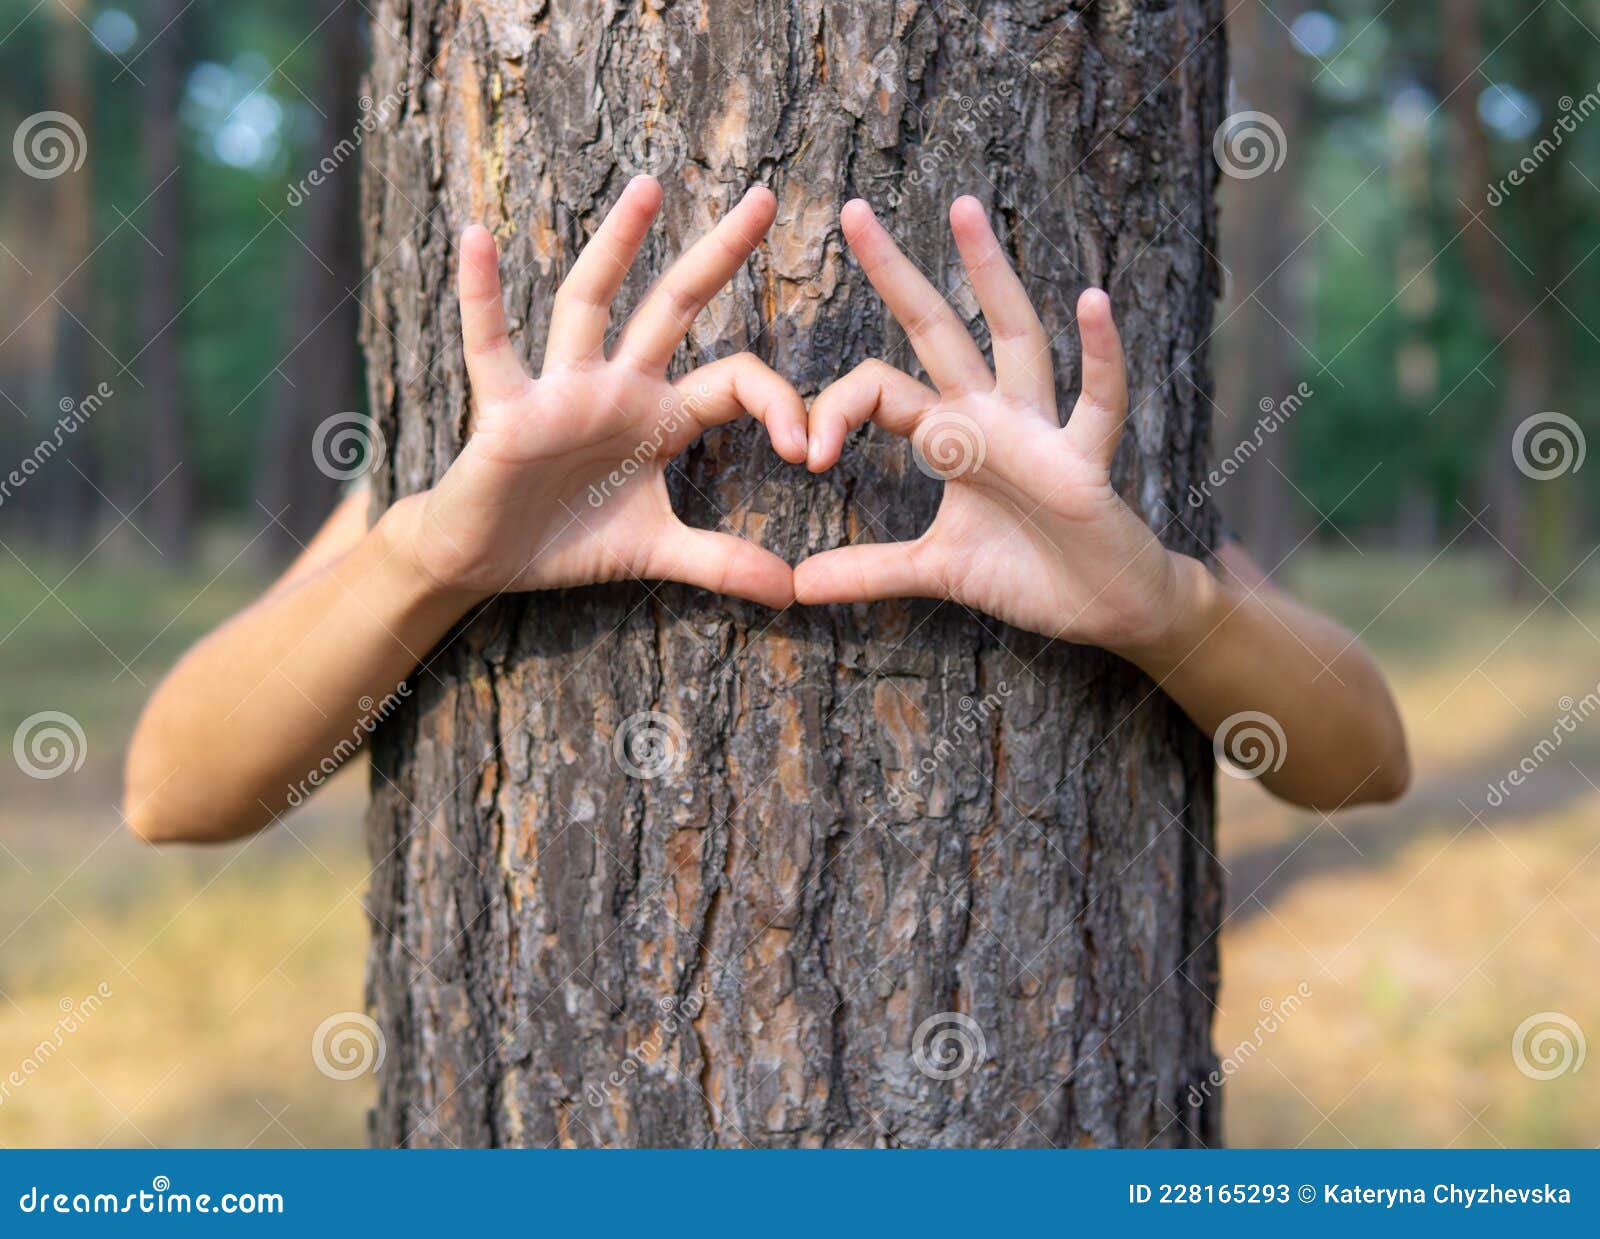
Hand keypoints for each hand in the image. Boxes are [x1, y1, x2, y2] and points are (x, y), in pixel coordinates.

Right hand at [388, 176, 805, 609]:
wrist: (486, 562)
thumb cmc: (568, 540)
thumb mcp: (655, 552)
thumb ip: (720, 561)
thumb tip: (790, 592)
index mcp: (660, 415)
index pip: (736, 380)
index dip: (780, 406)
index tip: (809, 453)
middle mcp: (616, 385)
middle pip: (675, 306)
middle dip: (720, 253)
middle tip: (768, 194)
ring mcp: (560, 390)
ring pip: (589, 304)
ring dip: (617, 246)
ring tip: (650, 186)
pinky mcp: (506, 411)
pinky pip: (491, 347)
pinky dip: (482, 297)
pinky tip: (477, 239)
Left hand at [794, 197, 1186, 655]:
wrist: (1103, 607)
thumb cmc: (1029, 573)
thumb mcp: (936, 571)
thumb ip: (871, 570)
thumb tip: (798, 586)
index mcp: (950, 435)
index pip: (879, 389)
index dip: (836, 412)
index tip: (807, 457)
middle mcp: (991, 415)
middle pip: (936, 329)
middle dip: (895, 273)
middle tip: (852, 208)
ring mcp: (1040, 430)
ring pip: (1015, 338)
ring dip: (991, 275)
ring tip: (963, 208)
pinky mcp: (1085, 461)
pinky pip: (1098, 402)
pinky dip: (1101, 356)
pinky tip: (1094, 302)